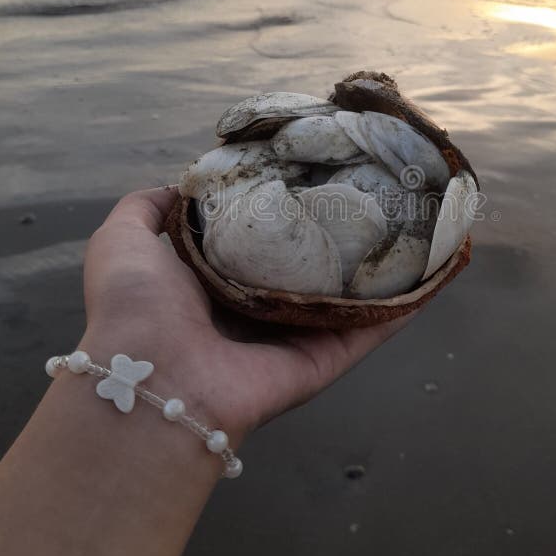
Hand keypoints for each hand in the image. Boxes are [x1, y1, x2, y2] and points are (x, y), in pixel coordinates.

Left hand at [82, 187, 411, 441]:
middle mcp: (260, 311)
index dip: (286, 212)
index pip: (261, 244)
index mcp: (217, 284)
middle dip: (340, 239)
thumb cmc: (137, 304)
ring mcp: (295, 338)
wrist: (152, 380)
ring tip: (415, 228)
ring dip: (381, 270)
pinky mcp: (323, 360)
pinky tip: (431, 272)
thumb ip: (148, 209)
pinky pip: (369, 330)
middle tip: (374, 196)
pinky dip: (402, 306)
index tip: (315, 176)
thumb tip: (180, 186)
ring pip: (348, 299)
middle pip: (311, 271)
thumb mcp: (124, 239)